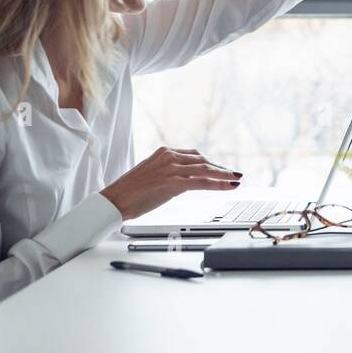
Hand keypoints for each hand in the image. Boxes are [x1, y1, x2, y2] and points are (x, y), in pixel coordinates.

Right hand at [100, 146, 242, 220]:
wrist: (115, 200)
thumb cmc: (129, 191)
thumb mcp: (150, 174)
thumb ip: (166, 173)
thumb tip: (181, 181)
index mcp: (163, 152)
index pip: (194, 155)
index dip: (210, 163)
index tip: (220, 169)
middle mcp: (170, 157)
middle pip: (203, 161)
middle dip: (221, 169)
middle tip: (233, 175)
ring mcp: (172, 169)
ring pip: (206, 170)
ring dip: (225, 175)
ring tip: (236, 180)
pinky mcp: (174, 183)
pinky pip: (203, 182)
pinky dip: (219, 184)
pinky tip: (228, 187)